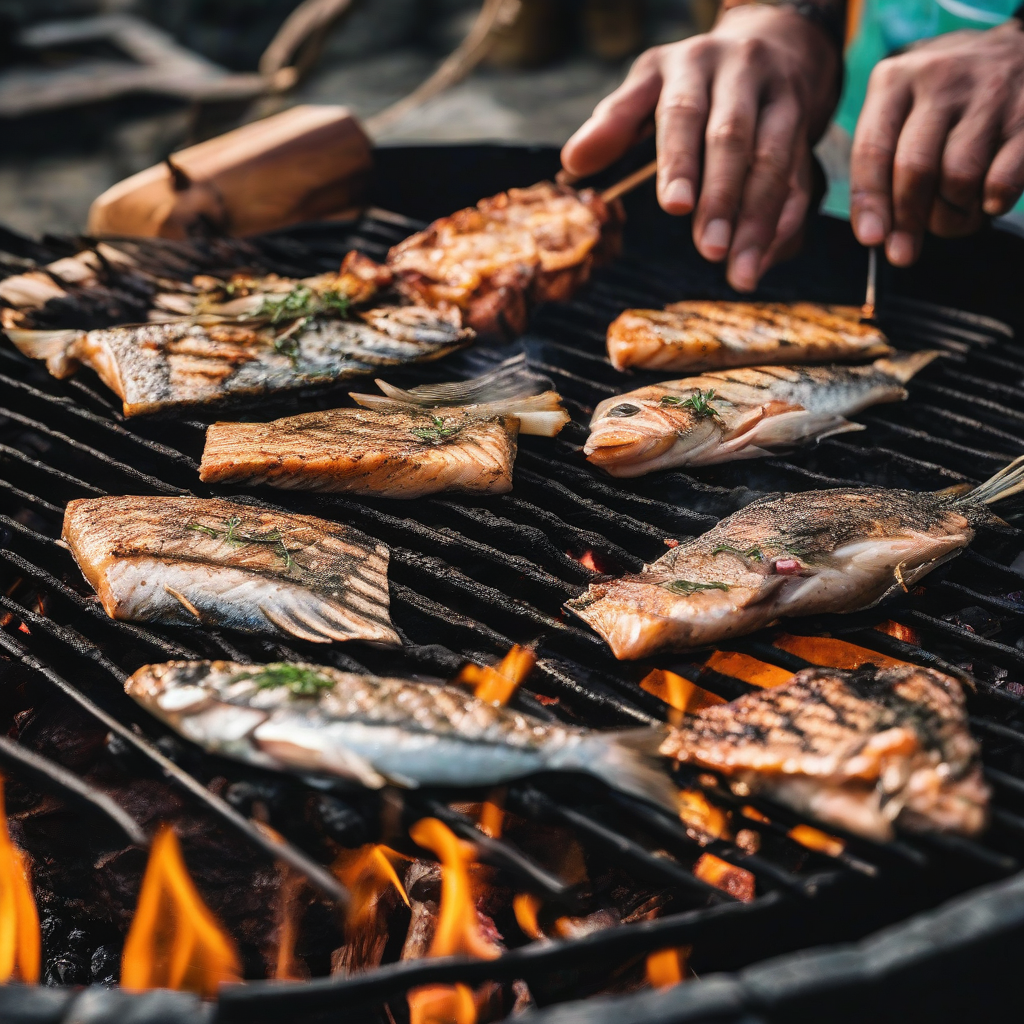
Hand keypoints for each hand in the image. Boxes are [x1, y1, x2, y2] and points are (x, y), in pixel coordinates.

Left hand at [561, 4, 841, 290]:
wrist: (772, 40)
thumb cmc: (693, 75)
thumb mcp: (649, 80)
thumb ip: (613, 120)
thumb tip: (573, 162)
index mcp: (695, 64)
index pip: (685, 114)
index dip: (681, 162)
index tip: (674, 208)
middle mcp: (744, 75)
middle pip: (736, 141)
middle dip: (724, 199)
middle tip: (710, 251)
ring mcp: (783, 101)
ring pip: (777, 164)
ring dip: (759, 223)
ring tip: (740, 273)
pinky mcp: (807, 132)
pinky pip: (801, 181)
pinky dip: (784, 224)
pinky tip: (763, 261)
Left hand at [851, 22, 1023, 266]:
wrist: (1020, 47)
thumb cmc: (947, 96)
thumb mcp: (903, 108)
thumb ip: (883, 162)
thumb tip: (877, 235)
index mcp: (896, 80)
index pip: (872, 150)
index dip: (870, 203)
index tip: (872, 240)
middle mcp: (942, 79)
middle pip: (915, 169)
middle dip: (908, 221)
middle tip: (904, 251)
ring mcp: (990, 94)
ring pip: (958, 179)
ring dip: (951, 215)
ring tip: (953, 215)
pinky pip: (1002, 181)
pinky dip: (991, 203)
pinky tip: (987, 200)